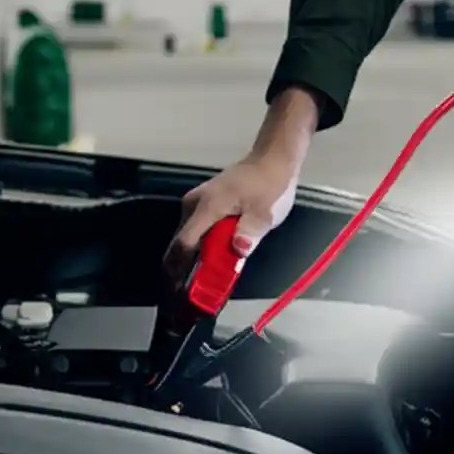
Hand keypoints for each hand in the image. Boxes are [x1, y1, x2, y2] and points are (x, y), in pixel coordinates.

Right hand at [163, 86, 319, 278]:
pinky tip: (213, 260)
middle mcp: (195, 204)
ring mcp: (198, 203)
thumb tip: (238, 251)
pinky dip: (203, 246)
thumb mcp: (265, 213)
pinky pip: (198, 230)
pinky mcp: (204, 204)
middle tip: (196, 293)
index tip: (181, 290)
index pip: (184, 243)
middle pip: (183, 243)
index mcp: (208, 206)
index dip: (180, 269)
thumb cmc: (270, 184)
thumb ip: (250, 233)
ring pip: (190, 237)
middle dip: (186, 268)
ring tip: (205, 281)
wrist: (273, 160)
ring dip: (196, 258)